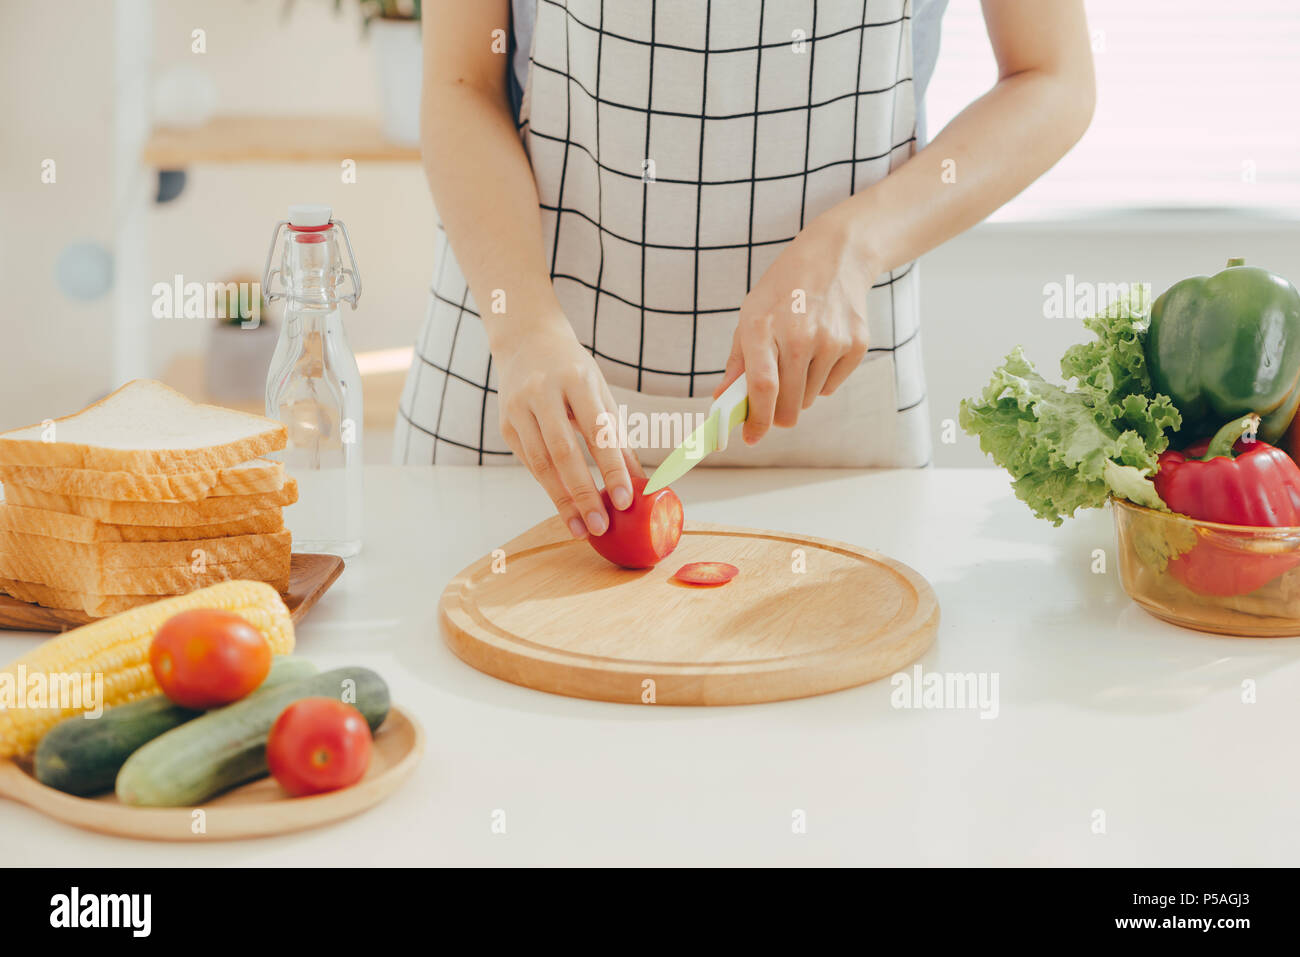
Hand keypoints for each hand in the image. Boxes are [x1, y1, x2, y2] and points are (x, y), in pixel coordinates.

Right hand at [495, 322, 642, 537]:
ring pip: (540, 463)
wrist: (526, 340)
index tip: (625, 501)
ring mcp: (518, 408)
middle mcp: (542, 392)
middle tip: (601, 526)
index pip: (597, 432)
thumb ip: (618, 436)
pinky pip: (529, 462)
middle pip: (563, 452)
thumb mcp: (600, 392)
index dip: (611, 469)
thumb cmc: (572, 370)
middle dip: (584, 494)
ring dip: (563, 500)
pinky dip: (549, 486)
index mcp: (576, 379)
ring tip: (582, 528)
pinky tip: (565, 506)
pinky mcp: (505, 423)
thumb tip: (640, 480)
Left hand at [714, 213, 871, 443]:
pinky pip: (831, 387)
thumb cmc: (783, 291)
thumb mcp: (750, 316)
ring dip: (800, 392)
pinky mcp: (856, 345)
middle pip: (789, 405)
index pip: (763, 387)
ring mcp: (831, 340)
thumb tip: (723, 401)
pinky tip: (819, 349)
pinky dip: (822, 380)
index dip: (756, 420)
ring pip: (810, 399)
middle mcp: (799, 335)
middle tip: (773, 402)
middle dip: (777, 414)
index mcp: (763, 327)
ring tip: (798, 357)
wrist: (834, 258)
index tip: (751, 438)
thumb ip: (737, 363)